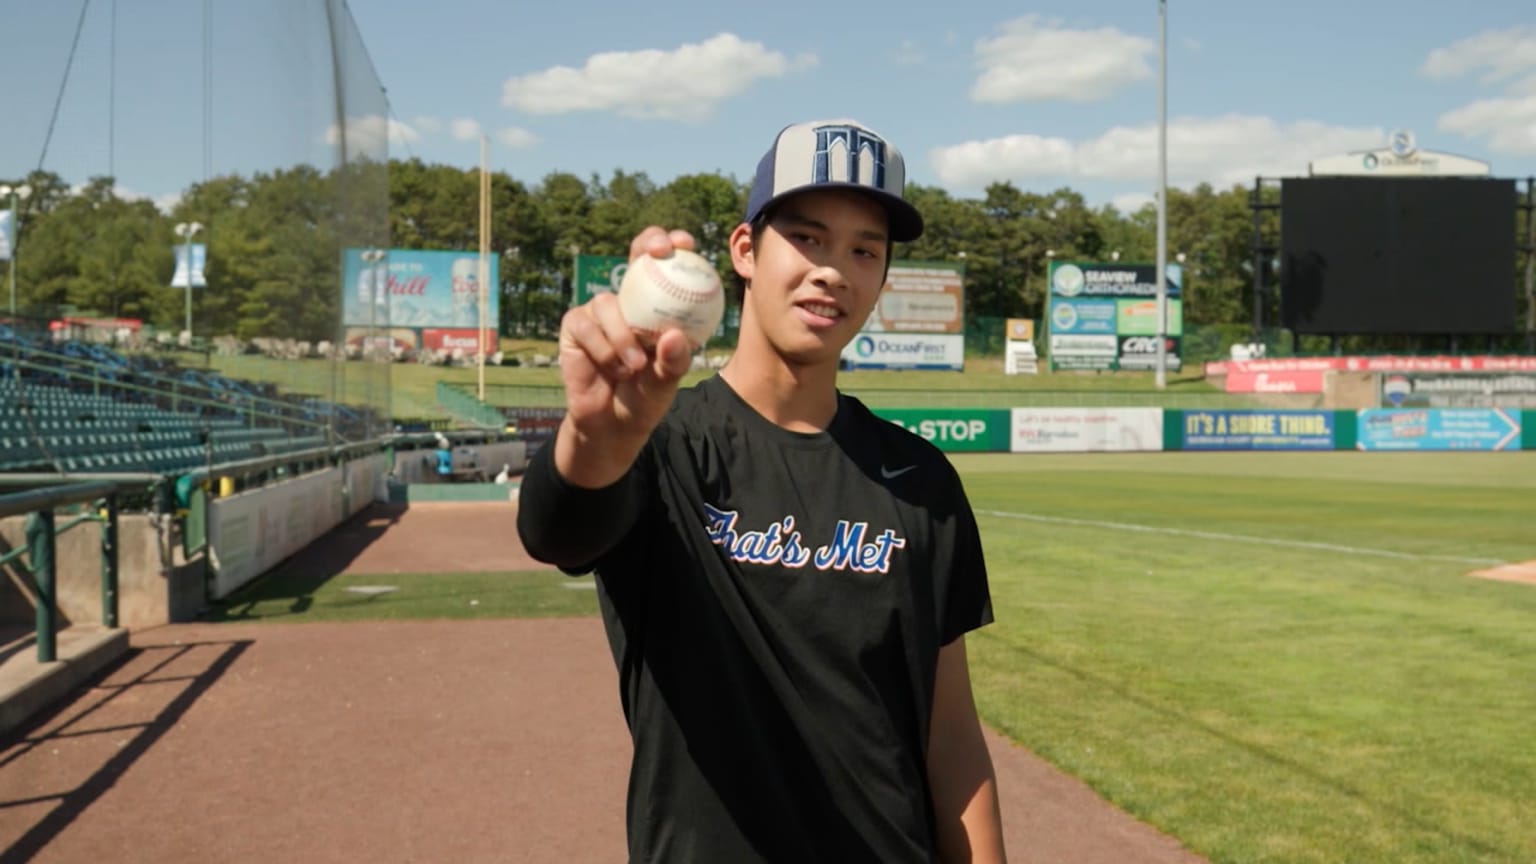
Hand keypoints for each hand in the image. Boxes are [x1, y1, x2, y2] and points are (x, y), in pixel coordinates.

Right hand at [553, 227, 697, 486]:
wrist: (613, 424)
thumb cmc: (646, 396)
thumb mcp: (667, 380)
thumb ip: (673, 360)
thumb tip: (674, 335)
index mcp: (656, 307)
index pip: (665, 267)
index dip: (673, 244)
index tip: (686, 243)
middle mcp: (628, 302)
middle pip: (634, 258)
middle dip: (647, 244)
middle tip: (660, 252)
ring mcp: (599, 312)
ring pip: (608, 303)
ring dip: (623, 336)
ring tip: (636, 366)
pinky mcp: (575, 326)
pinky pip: (586, 325)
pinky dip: (602, 348)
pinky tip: (613, 367)